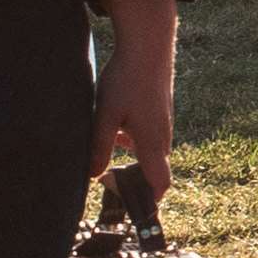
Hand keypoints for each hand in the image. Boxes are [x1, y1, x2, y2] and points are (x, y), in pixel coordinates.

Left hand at [95, 0, 178, 205]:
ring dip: (132, 156)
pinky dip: (134, 139)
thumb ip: (99, 148)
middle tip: (112, 183)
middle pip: (155, 168)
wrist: (149, 45)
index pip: (160, 181)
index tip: (142, 212)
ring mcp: (163, 120)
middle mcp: (162, 134)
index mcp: (152, 141)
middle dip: (137, 179)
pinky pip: (149, 134)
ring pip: (150, 149)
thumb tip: (94, 176)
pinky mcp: (160, 109)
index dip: (153, 200)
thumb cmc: (127, 80)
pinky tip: (116, 126)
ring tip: (107, 148)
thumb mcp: (105, 115)